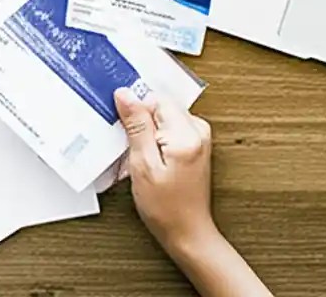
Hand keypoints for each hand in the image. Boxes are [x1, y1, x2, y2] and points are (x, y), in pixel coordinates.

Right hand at [114, 87, 216, 249]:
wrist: (187, 231)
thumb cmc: (166, 207)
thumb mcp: (142, 165)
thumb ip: (136, 126)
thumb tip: (126, 95)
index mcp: (186, 134)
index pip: (154, 99)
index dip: (134, 113)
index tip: (125, 130)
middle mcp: (198, 131)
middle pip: (160, 106)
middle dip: (141, 123)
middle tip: (134, 150)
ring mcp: (200, 137)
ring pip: (163, 117)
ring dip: (148, 133)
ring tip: (143, 159)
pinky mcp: (196, 143)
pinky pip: (170, 128)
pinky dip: (156, 140)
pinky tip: (151, 160)